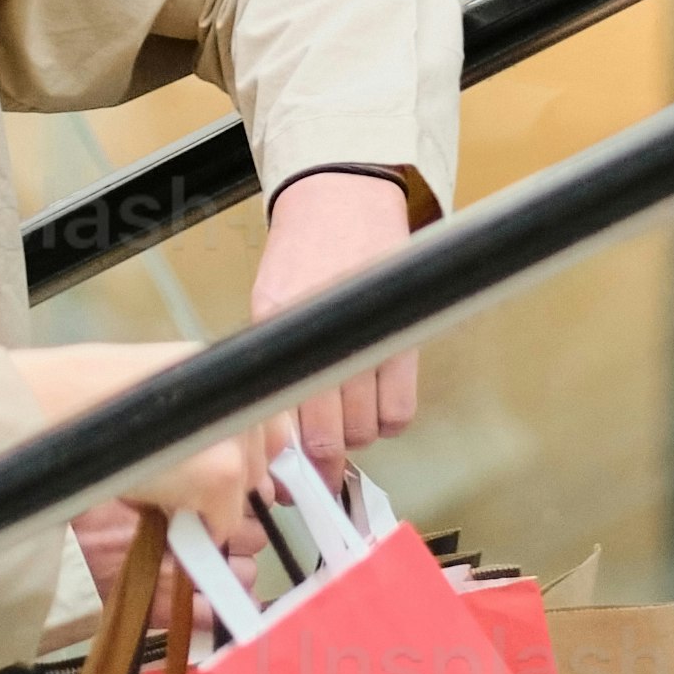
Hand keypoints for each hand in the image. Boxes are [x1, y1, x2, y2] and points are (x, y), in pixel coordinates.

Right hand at [17, 342, 267, 557]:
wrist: (55, 406)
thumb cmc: (88, 400)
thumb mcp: (159, 388)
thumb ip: (198, 410)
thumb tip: (222, 448)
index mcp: (223, 366)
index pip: (270, 419)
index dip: (248, 450)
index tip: (232, 466)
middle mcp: (240, 392)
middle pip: (261, 460)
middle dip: (227, 480)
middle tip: (179, 479)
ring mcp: (235, 435)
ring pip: (246, 493)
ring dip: (212, 502)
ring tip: (162, 486)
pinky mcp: (222, 474)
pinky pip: (225, 523)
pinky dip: (198, 529)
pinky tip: (161, 505)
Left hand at [245, 170, 423, 481]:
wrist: (344, 195)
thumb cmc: (304, 249)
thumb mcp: (270, 300)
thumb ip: (272, 357)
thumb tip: (279, 426)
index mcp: (275, 320)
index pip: (278, 409)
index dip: (283, 454)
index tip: (286, 478)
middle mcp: (319, 330)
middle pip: (326, 431)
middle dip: (322, 457)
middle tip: (320, 465)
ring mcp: (366, 335)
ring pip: (364, 427)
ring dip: (357, 436)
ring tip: (349, 419)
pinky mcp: (402, 338)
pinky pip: (401, 409)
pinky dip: (390, 421)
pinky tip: (378, 407)